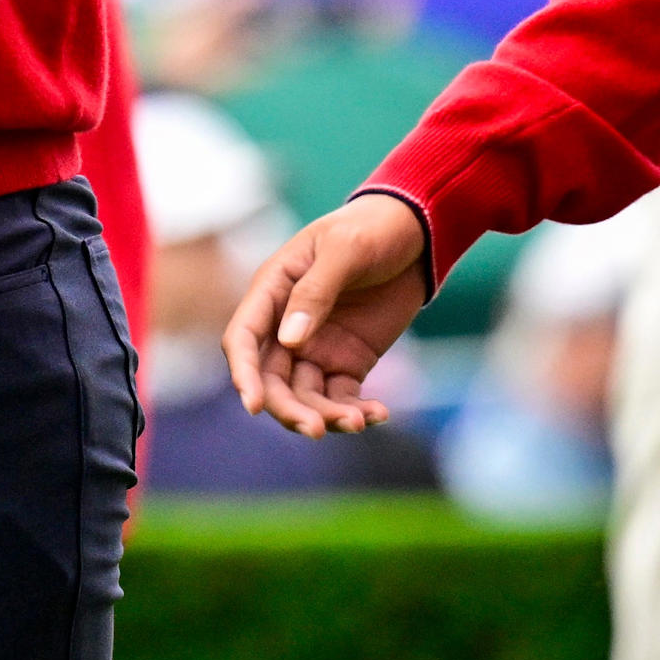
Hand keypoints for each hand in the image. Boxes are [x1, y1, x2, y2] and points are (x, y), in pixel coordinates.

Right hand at [224, 195, 431, 436]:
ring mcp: (317, 347)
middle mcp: (287, 325)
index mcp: (272, 291)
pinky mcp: (348, 362)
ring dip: (325, 416)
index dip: (243, 374)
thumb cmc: (371, 229)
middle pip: (272, 380)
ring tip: (358, 421)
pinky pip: (342, 397)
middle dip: (288, 409)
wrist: (416, 232)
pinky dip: (355, 412)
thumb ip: (315, 292)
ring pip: (305, 396)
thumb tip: (290, 341)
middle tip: (316, 430)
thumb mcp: (344, 250)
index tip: (254, 406)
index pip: (244, 340)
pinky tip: (378, 414)